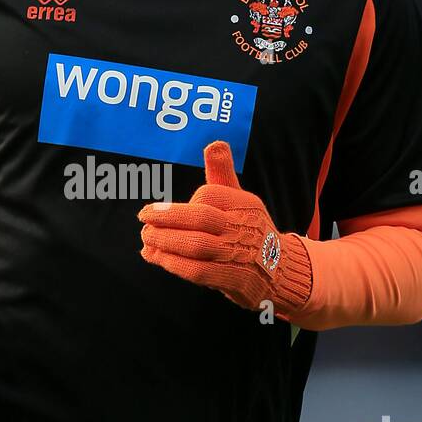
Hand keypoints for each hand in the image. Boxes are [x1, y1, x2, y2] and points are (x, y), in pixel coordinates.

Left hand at [137, 141, 311, 312]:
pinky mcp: (235, 278)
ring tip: (146, 239)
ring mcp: (240, 254)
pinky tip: (158, 258)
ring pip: (196, 245)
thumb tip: (215, 143)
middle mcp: (244, 227)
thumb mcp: (240, 199)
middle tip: (143, 218)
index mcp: (245, 204)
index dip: (182, 202)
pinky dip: (174, 264)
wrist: (278, 271)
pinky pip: (198, 271)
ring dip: (165, 242)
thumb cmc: (249, 229)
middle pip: (200, 218)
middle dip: (166, 217)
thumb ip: (222, 172)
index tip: (162, 208)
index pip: (208, 195)